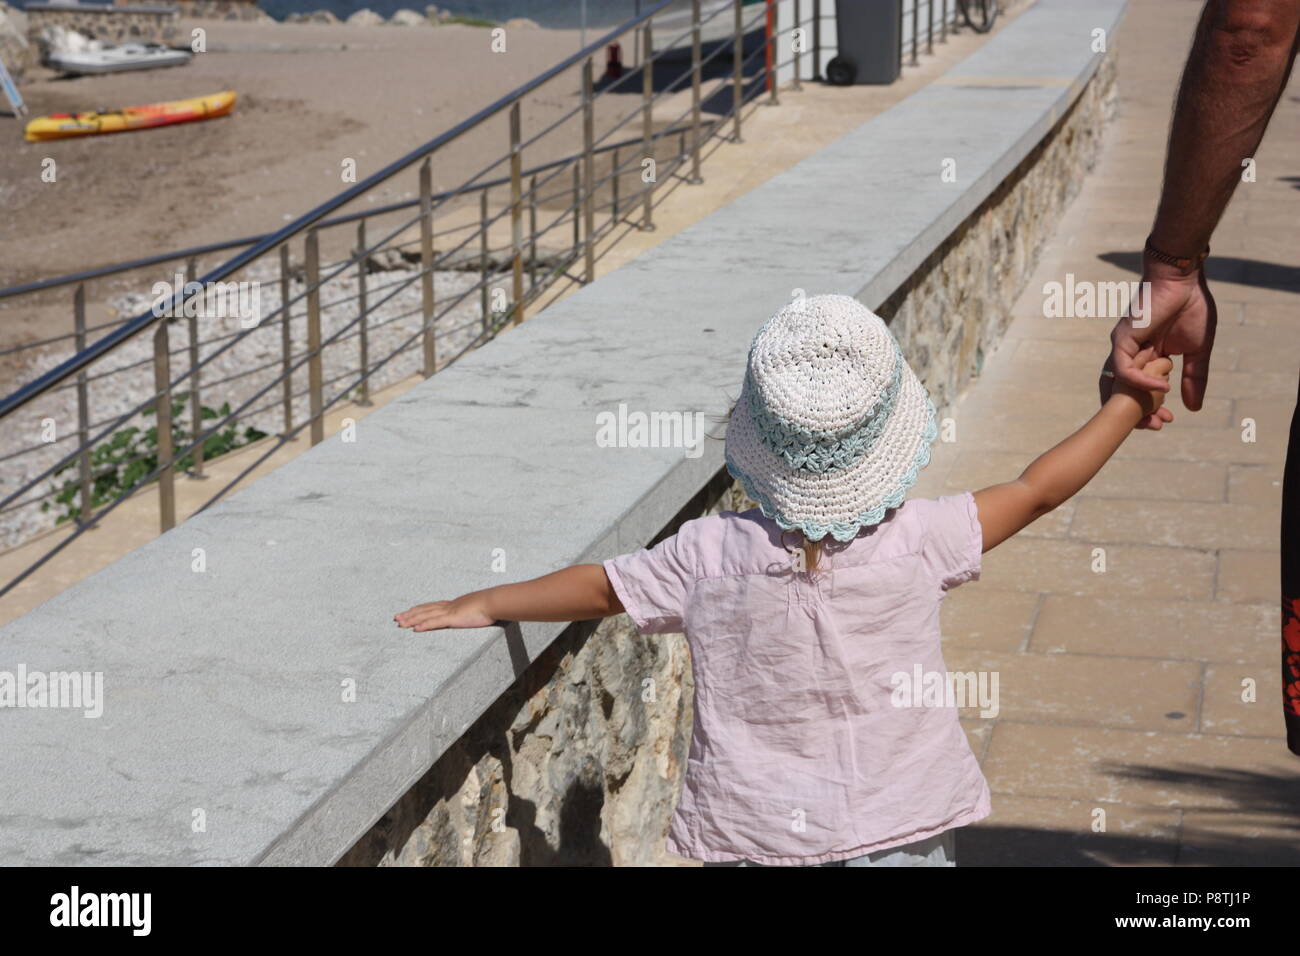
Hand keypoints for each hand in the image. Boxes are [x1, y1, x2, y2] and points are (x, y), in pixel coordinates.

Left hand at [394, 593, 494, 631]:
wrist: (494, 601)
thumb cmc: (489, 606)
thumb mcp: (477, 609)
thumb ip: (471, 612)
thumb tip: (474, 614)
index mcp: (453, 605)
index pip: (431, 607)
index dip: (419, 609)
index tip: (408, 612)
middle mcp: (448, 606)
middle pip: (424, 609)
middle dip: (409, 614)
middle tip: (396, 618)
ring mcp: (449, 611)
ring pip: (425, 615)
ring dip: (411, 620)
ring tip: (400, 624)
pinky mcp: (453, 618)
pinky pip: (435, 622)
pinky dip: (424, 625)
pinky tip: (415, 629)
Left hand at [1100, 259, 1216, 428]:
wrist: (1184, 280)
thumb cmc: (1190, 308)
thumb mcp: (1197, 351)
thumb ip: (1194, 378)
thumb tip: (1193, 408)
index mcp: (1145, 359)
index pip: (1138, 392)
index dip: (1147, 410)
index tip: (1164, 424)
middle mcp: (1129, 355)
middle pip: (1121, 393)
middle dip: (1135, 414)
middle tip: (1155, 427)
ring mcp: (1123, 347)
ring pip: (1118, 385)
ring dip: (1136, 404)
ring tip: (1156, 418)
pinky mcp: (1122, 339)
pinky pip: (1125, 368)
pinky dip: (1141, 382)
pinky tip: (1162, 388)